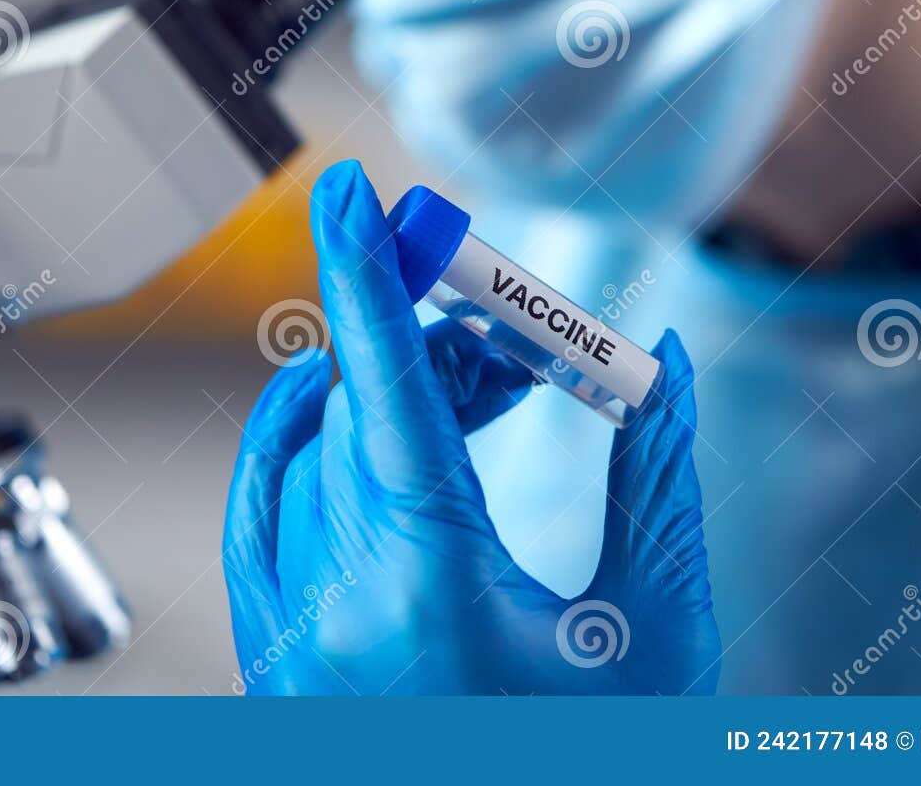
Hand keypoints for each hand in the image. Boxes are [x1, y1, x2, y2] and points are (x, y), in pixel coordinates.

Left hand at [221, 160, 719, 694]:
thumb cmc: (603, 766)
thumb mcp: (655, 631)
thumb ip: (657, 479)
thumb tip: (655, 363)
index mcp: (430, 595)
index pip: (386, 392)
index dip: (366, 276)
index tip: (346, 191)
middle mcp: (334, 619)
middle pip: (360, 416)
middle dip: (436, 350)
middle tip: (513, 337)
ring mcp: (292, 650)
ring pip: (307, 461)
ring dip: (384, 400)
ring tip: (479, 394)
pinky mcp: (279, 670)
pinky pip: (263, 523)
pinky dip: (304, 453)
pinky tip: (358, 421)